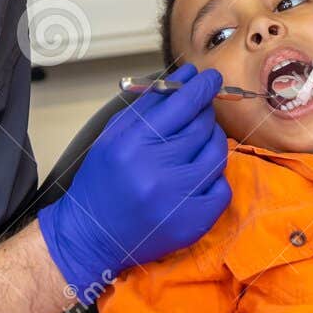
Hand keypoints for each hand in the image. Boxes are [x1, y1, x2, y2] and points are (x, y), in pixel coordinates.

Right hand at [37, 64, 230, 301]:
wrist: (90, 235)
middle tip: (202, 112)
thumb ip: (147, 106)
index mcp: (132, 144)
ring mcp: (177, 199)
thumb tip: (185, 78)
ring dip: (213, 142)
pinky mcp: (191, 223)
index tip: (211, 77)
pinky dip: (215, 178)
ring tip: (201, 141)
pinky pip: (222, 189)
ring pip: (216, 155)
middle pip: (201, 128)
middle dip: (206, 114)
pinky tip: (199, 176)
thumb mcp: (114, 136)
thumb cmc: (102, 180)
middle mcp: (156, 170)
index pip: (180, 105)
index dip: (201, 87)